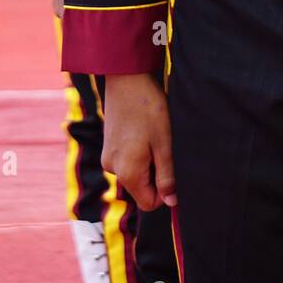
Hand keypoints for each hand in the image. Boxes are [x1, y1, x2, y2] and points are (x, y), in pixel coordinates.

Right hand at [103, 74, 176, 213]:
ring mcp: (108, 156)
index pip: (149, 204)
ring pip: (135, 172)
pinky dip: (139, 151)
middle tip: (164, 146)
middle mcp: (113, 169)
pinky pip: (127, 160)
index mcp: (127, 172)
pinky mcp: (109, 145)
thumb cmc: (148, 108)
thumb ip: (167, 176)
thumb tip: (172, 202)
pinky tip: (144, 130)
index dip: (165, 193)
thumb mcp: (164, 143)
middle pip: (141, 188)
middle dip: (157, 173)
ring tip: (154, 135)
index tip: (174, 168)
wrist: (126, 78)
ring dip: (148, 160)